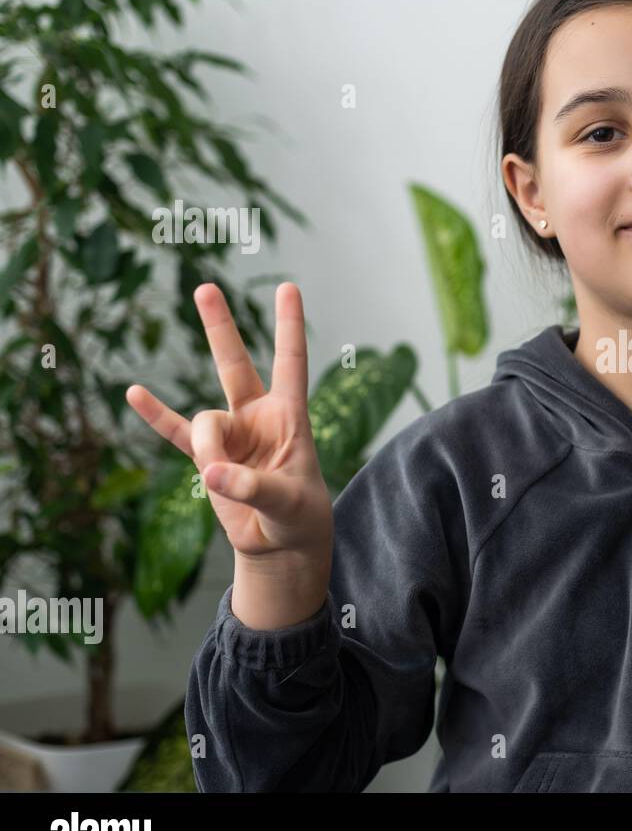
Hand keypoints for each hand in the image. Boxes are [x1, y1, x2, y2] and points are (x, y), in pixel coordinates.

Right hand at [126, 282, 332, 576]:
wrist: (279, 544)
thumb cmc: (298, 516)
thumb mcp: (287, 502)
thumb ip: (253, 487)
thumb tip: (211, 472)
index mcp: (289, 416)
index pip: (290, 362)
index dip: (289, 325)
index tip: (288, 287)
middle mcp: (257, 417)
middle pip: (235, 364)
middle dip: (220, 328)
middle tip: (205, 287)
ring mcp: (230, 435)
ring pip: (205, 421)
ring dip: (208, 448)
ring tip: (217, 478)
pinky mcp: (207, 458)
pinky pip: (176, 433)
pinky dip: (156, 415)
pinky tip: (135, 393)